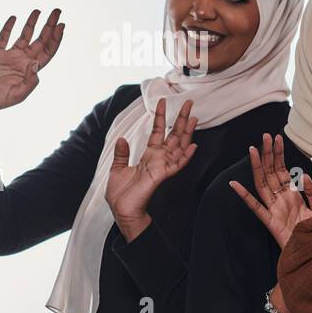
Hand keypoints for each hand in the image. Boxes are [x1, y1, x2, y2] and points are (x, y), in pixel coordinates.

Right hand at [0, 10, 63, 116]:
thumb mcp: (18, 95)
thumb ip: (30, 81)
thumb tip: (36, 64)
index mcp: (31, 70)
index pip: (48, 51)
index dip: (56, 38)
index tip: (62, 25)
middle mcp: (23, 60)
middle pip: (40, 40)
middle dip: (49, 26)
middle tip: (57, 12)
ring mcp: (9, 56)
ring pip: (24, 35)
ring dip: (31, 23)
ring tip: (38, 11)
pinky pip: (3, 37)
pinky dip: (8, 27)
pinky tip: (14, 18)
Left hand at [105, 98, 197, 240]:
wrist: (122, 210)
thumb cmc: (121, 194)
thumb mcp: (117, 169)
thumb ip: (122, 153)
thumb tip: (122, 138)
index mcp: (148, 156)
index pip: (157, 132)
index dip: (160, 117)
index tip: (162, 102)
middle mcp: (158, 159)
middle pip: (174, 135)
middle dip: (181, 118)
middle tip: (188, 103)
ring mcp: (162, 166)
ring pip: (179, 145)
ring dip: (187, 132)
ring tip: (194, 117)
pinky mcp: (161, 175)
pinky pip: (177, 163)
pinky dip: (186, 155)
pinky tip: (194, 145)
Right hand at [229, 133, 311, 248]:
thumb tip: (302, 175)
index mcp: (292, 195)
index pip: (283, 170)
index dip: (279, 155)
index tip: (276, 138)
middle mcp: (281, 199)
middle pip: (271, 173)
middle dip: (268, 154)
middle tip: (265, 136)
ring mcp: (274, 209)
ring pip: (262, 184)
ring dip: (257, 167)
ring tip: (252, 150)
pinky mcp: (270, 222)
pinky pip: (255, 207)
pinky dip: (244, 196)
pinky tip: (235, 185)